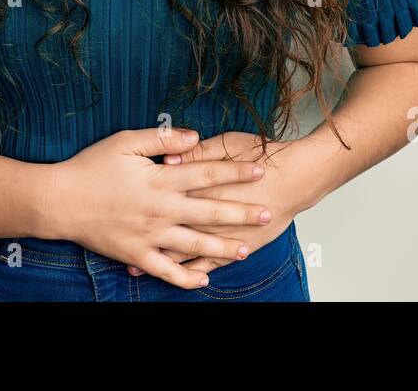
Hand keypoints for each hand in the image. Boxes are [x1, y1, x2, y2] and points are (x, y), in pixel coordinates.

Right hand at [48, 126, 273, 289]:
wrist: (58, 201)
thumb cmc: (90, 167)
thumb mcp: (124, 142)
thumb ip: (162, 138)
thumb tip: (195, 135)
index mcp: (161, 179)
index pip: (207, 173)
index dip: (236, 172)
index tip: (260, 171)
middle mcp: (161, 209)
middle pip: (210, 211)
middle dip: (241, 213)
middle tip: (267, 214)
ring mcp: (150, 235)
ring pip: (194, 244)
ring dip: (223, 247)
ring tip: (247, 250)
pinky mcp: (136, 255)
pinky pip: (166, 271)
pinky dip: (186, 277)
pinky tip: (204, 279)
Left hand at [127, 131, 314, 276]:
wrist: (301, 176)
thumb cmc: (267, 155)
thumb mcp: (230, 142)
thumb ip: (199, 150)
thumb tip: (170, 158)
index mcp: (206, 183)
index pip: (169, 191)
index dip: (144, 195)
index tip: (120, 197)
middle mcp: (211, 211)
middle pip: (172, 223)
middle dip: (143, 230)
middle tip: (117, 232)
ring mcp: (224, 231)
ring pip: (186, 248)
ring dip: (159, 256)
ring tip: (132, 262)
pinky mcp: (238, 243)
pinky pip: (209, 262)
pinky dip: (190, 272)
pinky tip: (175, 276)